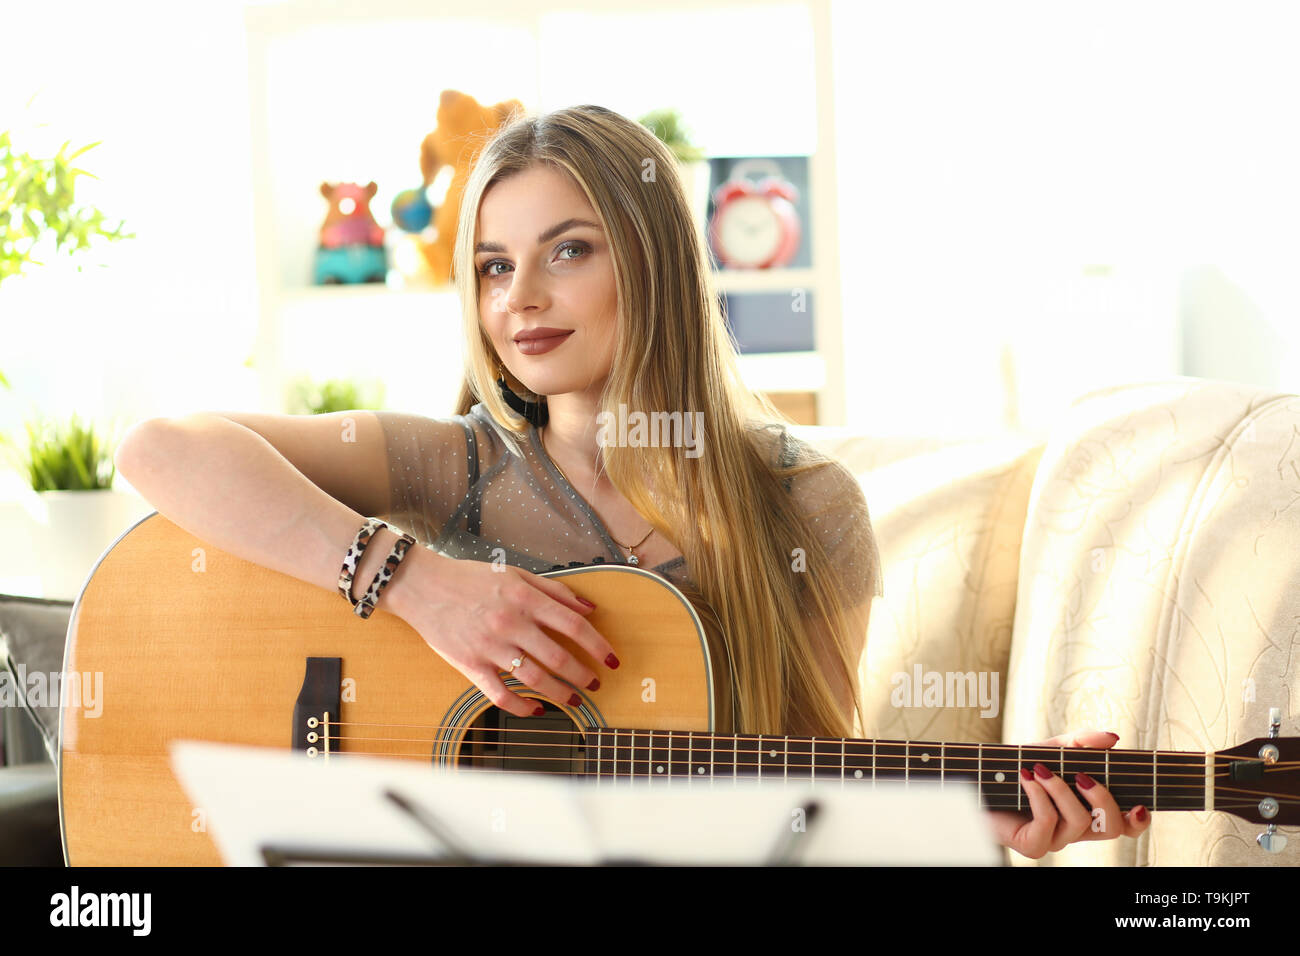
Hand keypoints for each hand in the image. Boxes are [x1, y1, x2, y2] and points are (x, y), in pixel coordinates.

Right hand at [386, 549, 618, 717]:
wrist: (424, 586)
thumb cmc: (471, 579)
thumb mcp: (516, 574)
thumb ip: (555, 591)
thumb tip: (589, 607)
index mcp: (526, 599)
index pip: (574, 626)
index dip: (599, 646)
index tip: (611, 659)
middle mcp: (511, 624)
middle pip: (559, 657)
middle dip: (584, 675)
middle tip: (595, 683)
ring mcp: (490, 647)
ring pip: (535, 679)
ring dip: (561, 693)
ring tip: (575, 700)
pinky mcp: (470, 665)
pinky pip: (501, 695)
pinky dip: (523, 707)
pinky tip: (537, 709)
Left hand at [986, 728, 1151, 859]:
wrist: (975, 779)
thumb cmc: (1016, 766)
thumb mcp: (1051, 749)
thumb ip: (1081, 742)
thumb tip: (1112, 738)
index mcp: (1086, 810)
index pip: (1124, 825)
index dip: (1139, 821)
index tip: (1140, 804)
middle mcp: (1074, 829)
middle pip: (1111, 828)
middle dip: (1102, 798)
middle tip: (1081, 775)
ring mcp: (1054, 840)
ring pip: (1079, 823)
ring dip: (1061, 790)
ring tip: (1039, 769)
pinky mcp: (1031, 845)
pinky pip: (1048, 824)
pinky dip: (1040, 796)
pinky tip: (1026, 777)